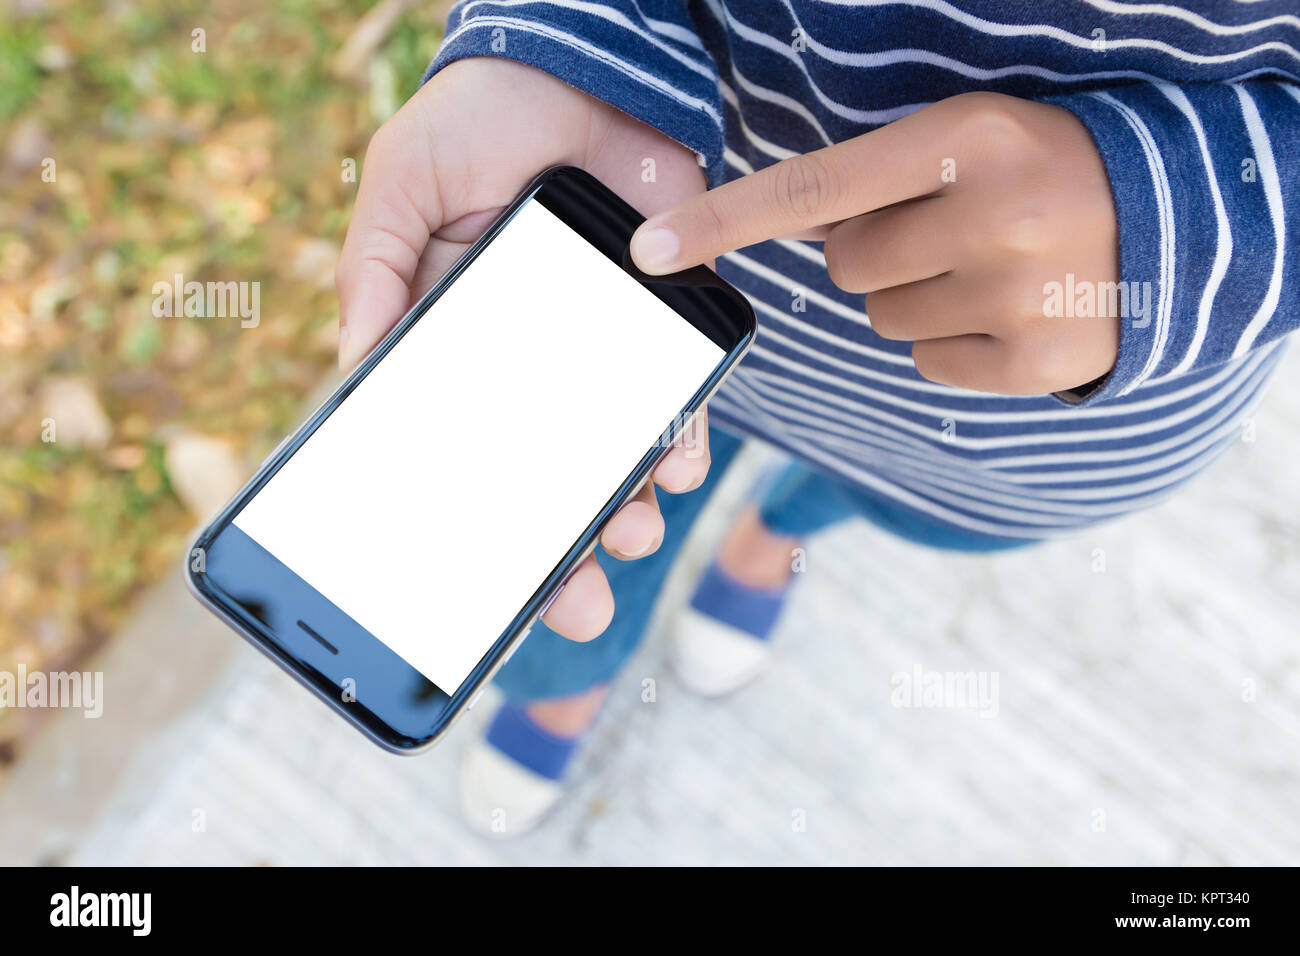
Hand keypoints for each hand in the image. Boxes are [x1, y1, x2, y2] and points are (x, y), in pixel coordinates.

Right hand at [336, 57, 713, 641]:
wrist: (576, 68)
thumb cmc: (473, 127)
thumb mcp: (402, 189)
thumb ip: (376, 272)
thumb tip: (358, 368)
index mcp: (465, 352)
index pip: (468, 457)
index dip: (477, 525)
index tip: (484, 590)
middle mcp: (535, 370)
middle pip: (550, 479)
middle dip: (567, 551)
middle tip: (579, 608)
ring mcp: (602, 353)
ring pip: (619, 455)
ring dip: (630, 510)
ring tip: (635, 539)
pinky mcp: (664, 324)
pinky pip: (677, 397)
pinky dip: (681, 436)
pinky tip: (679, 463)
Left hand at [629, 92, 1119, 394]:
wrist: (1174, 222)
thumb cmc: (1046, 170)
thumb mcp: (971, 138)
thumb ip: (877, 178)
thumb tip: (783, 228)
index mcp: (965, 137)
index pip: (814, 187)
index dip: (723, 221)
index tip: (651, 251)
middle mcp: (993, 212)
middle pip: (845, 267)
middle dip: (877, 254)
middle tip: (947, 231)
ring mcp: (1019, 292)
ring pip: (882, 320)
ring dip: (915, 299)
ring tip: (985, 266)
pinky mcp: (1036, 361)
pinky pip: (929, 364)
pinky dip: (952, 343)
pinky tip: (1006, 311)